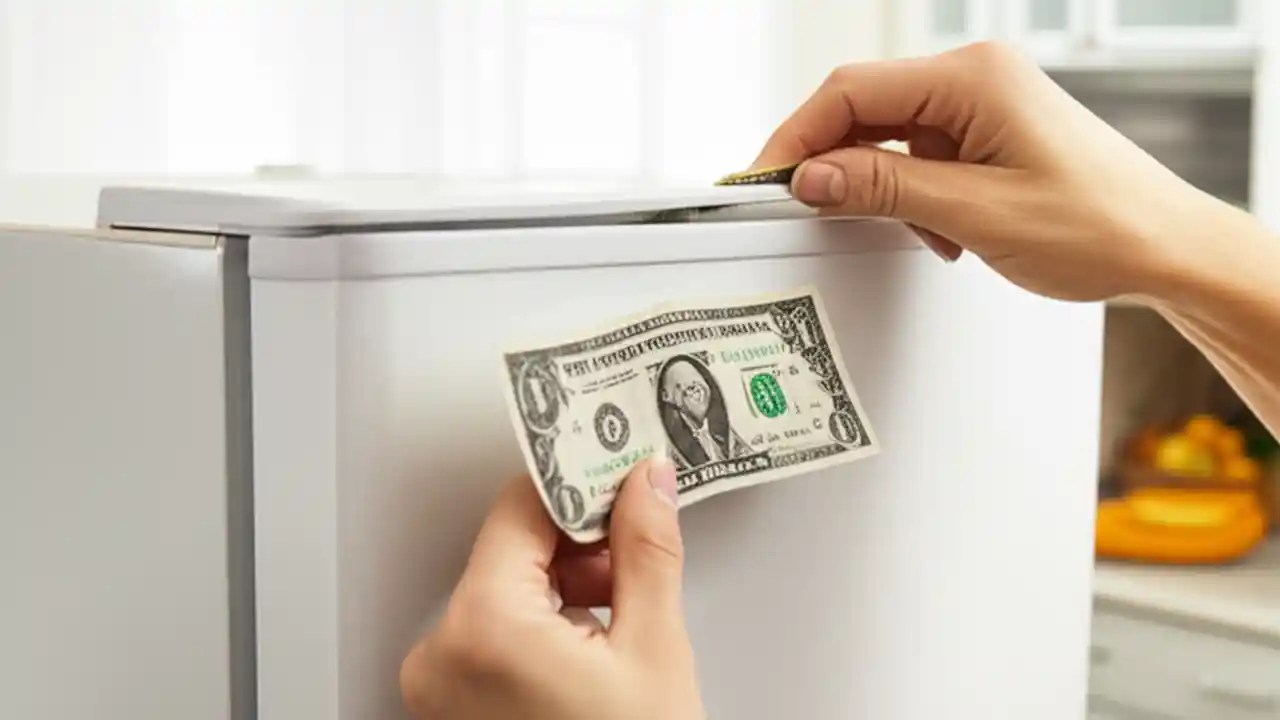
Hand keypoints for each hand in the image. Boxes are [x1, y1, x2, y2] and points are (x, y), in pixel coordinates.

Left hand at [399, 458, 705, 719]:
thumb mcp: (653, 652)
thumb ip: (646, 550)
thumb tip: (644, 484)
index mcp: (482, 629)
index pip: (520, 508)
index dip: (578, 484)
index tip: (616, 471)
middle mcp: (441, 655)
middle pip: (511, 549)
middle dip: (578, 544)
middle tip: (634, 555)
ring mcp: (439, 685)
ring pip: (504, 588)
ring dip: (563, 583)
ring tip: (618, 616)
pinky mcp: (451, 704)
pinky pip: (493, 630)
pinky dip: (541, 621)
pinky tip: (590, 643)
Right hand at [753, 41, 1233, 302]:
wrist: (1168, 248)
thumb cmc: (1101, 225)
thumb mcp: (976, 214)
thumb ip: (885, 190)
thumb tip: (813, 176)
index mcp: (972, 79)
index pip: (851, 91)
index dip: (797, 137)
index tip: (765, 181)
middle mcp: (976, 80)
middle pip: (865, 108)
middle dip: (834, 164)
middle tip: (801, 210)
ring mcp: (983, 105)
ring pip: (890, 137)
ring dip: (882, 188)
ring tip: (917, 234)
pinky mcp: (990, 133)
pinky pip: (923, 156)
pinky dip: (915, 196)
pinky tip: (941, 231)